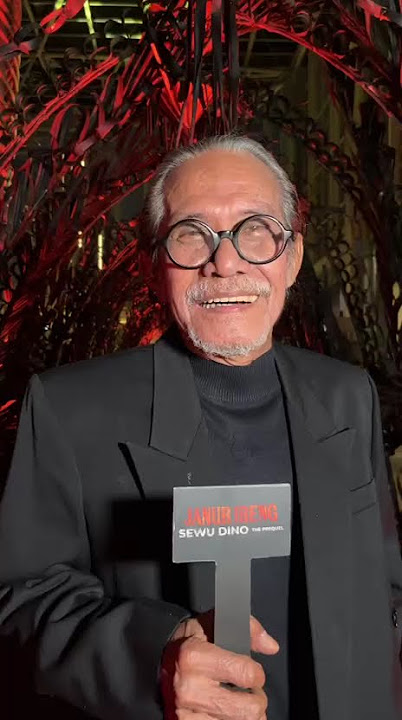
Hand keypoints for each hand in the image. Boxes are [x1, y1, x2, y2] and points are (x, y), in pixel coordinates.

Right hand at [161, 611, 278, 719]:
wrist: (156, 666)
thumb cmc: (188, 646)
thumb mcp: (212, 625)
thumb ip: (246, 628)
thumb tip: (271, 646)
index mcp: (194, 657)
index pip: (247, 674)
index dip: (257, 673)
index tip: (251, 672)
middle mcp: (189, 688)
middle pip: (250, 709)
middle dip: (257, 699)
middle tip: (249, 692)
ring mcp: (187, 714)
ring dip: (246, 715)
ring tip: (238, 703)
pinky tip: (225, 713)